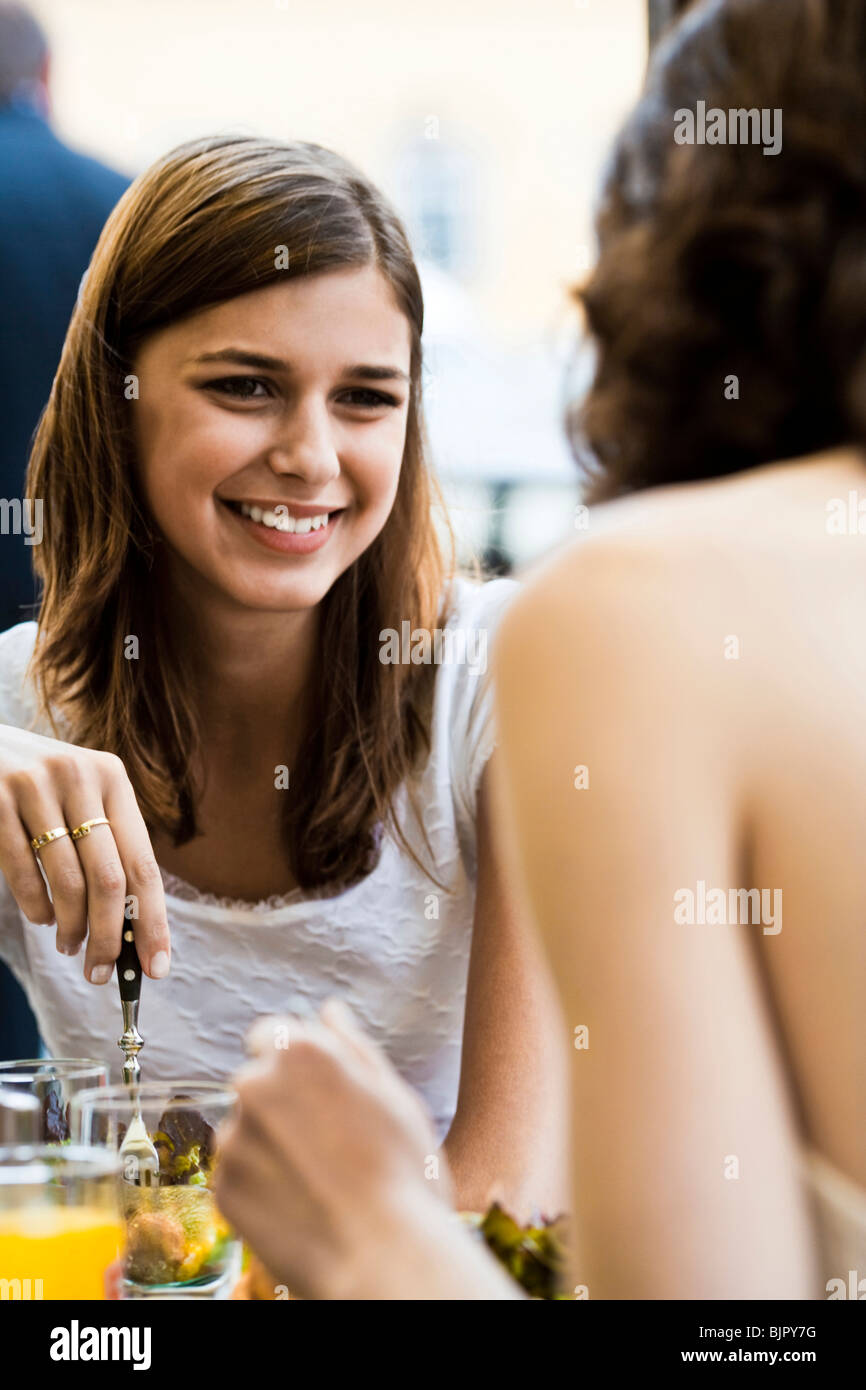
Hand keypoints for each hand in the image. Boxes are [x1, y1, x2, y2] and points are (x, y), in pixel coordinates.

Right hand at [0, 724, 169, 982]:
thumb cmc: (40, 785)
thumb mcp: (81, 795)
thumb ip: (108, 845)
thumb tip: (136, 926)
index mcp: (112, 778)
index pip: (143, 864)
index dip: (153, 922)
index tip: (156, 968)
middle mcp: (80, 777)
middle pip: (109, 880)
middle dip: (109, 937)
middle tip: (101, 971)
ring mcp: (35, 786)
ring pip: (68, 883)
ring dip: (71, 928)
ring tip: (69, 944)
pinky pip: (23, 873)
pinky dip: (36, 908)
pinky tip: (42, 918)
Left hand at [215, 1001, 455, 1299]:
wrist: (385, 1259)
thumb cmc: (404, 1174)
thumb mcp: (394, 1096)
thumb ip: (353, 1046)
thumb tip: (329, 1011)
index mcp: (300, 1052)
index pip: (272, 1034)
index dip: (297, 1063)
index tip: (320, 1093)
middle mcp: (255, 1085)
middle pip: (257, 1082)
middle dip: (283, 1104)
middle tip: (329, 1143)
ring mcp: (235, 1138)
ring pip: (247, 1130)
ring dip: (271, 1146)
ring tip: (320, 1179)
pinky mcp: (223, 1187)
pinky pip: (238, 1174)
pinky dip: (261, 1185)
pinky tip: (301, 1203)